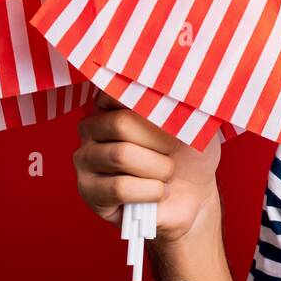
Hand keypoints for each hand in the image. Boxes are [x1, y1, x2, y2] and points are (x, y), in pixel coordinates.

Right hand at [73, 89, 221, 246]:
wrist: (195, 195)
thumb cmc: (190, 153)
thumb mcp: (194, 122)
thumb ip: (179, 101)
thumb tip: (175, 84)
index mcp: (113, 103)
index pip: (117, 90)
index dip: (149, 104)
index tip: (171, 116)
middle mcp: (92, 127)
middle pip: (121, 123)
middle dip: (160, 142)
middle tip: (174, 152)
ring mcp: (85, 159)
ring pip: (121, 156)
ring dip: (159, 168)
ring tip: (168, 174)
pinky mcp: (89, 191)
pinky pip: (120, 187)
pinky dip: (151, 191)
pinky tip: (159, 192)